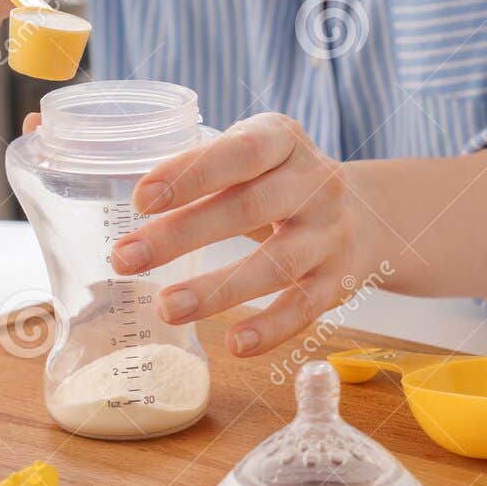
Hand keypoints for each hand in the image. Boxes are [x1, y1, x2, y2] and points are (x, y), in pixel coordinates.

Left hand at [110, 113, 376, 357]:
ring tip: (166, 308)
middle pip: (249, 208)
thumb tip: (123, 208)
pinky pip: (305, 307)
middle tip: (125, 259)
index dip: (191, 174)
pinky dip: (271, 328)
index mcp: (285, 140)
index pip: (240, 152)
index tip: (140, 199)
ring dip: (217, 290)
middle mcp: (316, 183)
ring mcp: (331, 234)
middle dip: (182, 235)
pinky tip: (234, 345)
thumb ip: (205, 171)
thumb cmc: (279, 181)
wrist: (364, 213)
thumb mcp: (253, 157)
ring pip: (276, 264)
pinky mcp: (340, 280)